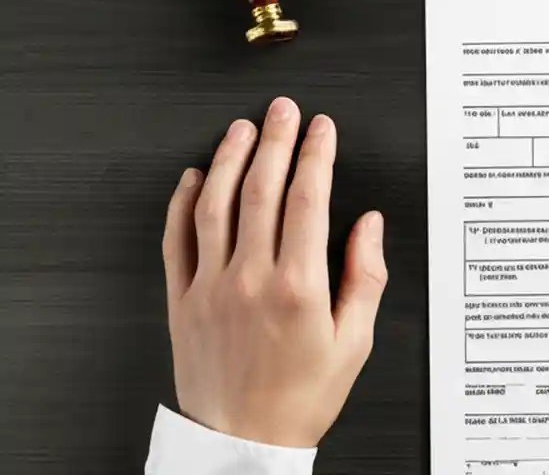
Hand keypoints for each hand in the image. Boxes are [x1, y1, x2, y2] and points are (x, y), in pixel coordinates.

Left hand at [161, 97, 387, 447]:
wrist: (244, 441)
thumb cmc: (301, 396)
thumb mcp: (355, 342)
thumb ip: (366, 277)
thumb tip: (369, 225)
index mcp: (299, 287)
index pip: (307, 199)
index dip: (316, 155)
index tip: (322, 129)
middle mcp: (250, 279)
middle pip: (261, 189)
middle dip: (275, 140)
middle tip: (284, 110)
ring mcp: (210, 287)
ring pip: (215, 205)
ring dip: (230, 158)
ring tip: (242, 128)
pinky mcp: (181, 301)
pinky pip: (177, 240)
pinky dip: (183, 203)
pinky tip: (195, 177)